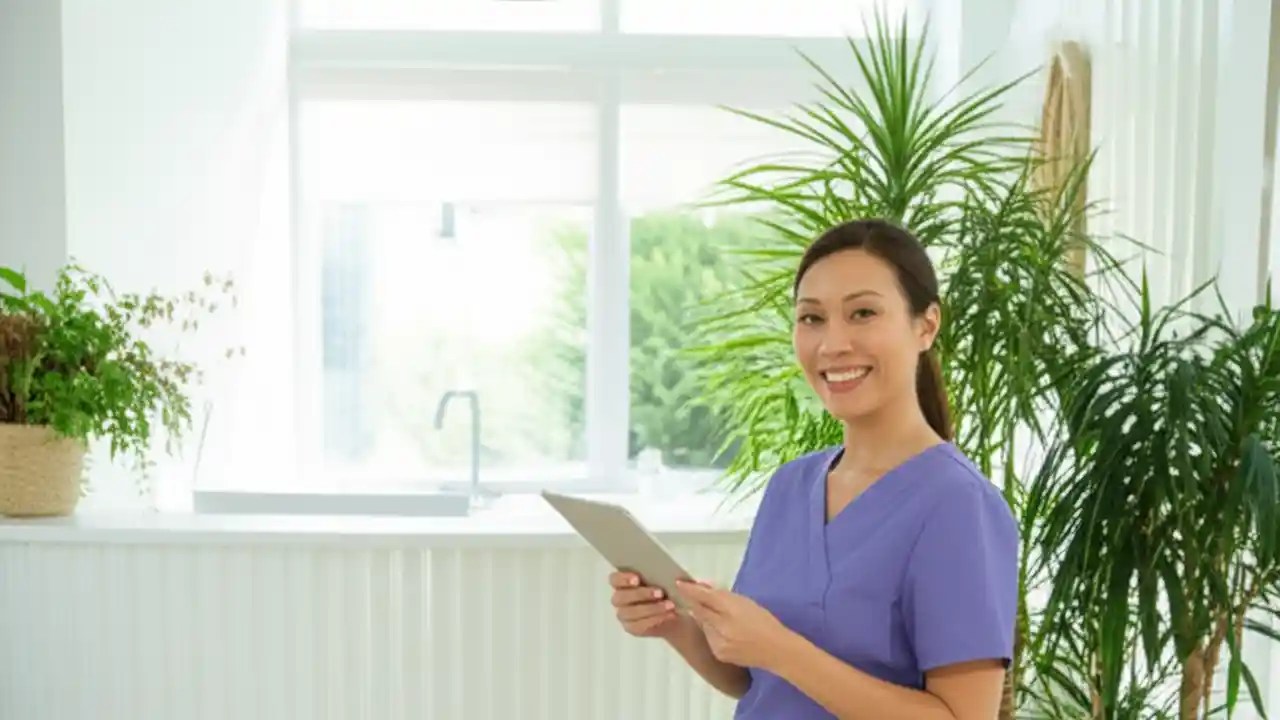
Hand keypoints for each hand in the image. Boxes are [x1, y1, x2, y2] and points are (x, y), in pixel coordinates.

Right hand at [609, 571, 684, 638]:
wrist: (679, 615)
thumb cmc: (673, 593)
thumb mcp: (678, 585)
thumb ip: (681, 583)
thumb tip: (678, 581)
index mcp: (626, 581)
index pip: (615, 579)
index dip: (622, 579)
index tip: (637, 579)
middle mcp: (621, 598)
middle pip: (620, 597)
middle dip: (640, 594)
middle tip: (660, 593)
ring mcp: (625, 615)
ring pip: (629, 613)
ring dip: (650, 608)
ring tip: (669, 606)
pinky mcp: (633, 628)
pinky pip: (637, 626)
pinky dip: (653, 620)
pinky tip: (667, 615)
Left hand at [676, 580, 793, 669]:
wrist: (776, 650)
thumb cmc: (764, 622)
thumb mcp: (745, 602)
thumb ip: (722, 595)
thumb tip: (703, 588)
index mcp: (732, 609)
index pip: (705, 597)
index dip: (691, 590)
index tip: (679, 583)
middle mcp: (723, 627)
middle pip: (700, 611)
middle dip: (696, 603)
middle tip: (694, 595)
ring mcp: (719, 642)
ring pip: (703, 624)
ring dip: (705, 618)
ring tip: (722, 618)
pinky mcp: (718, 653)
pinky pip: (709, 637)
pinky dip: (711, 631)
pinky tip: (724, 631)